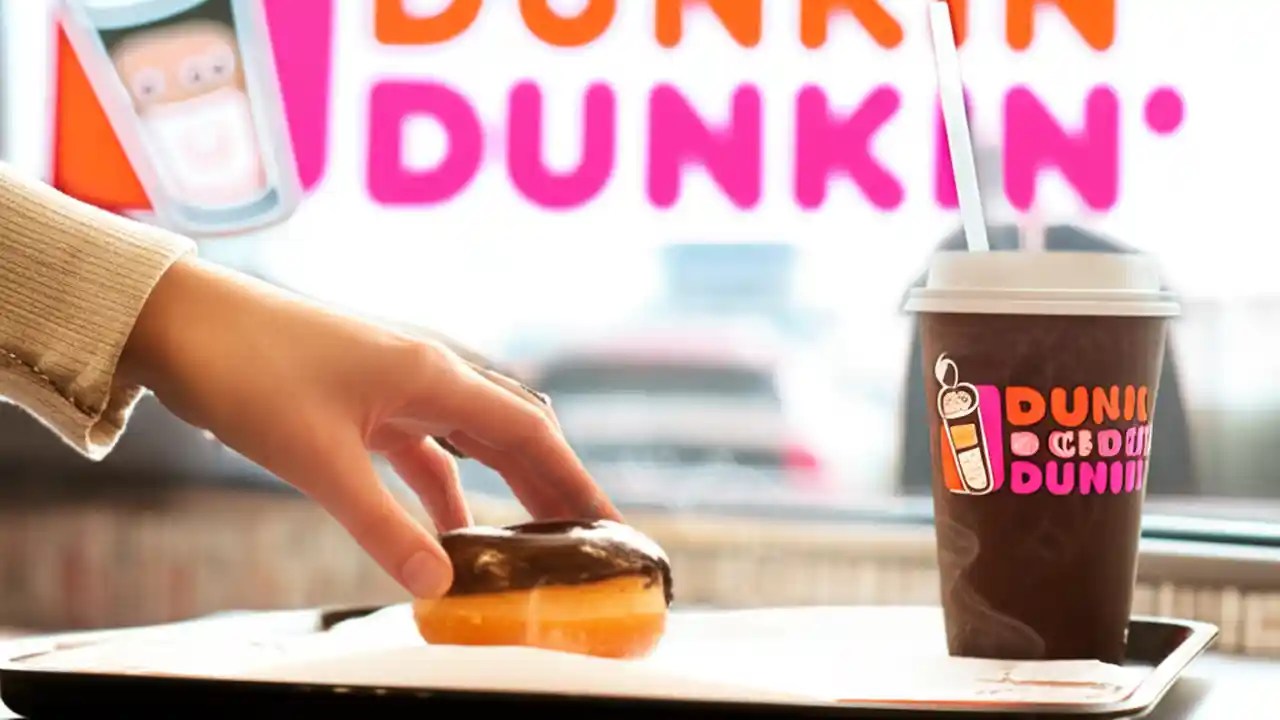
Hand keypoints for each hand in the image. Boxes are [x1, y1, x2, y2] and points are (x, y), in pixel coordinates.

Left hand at [119, 257, 620, 597]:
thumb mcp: (319, 461)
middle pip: (513, 434)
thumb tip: (439, 588)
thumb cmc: (247, 374)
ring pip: (474, 440)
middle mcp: (428, 372)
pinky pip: (427, 448)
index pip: (529, 432)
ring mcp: (397, 384)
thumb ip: (383, 527)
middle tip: (589, 541)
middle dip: (554, 487)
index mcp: (432, 374)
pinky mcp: (365, 399)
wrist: (181, 321)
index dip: (575, 480)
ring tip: (536, 539)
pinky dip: (447, 488)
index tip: (610, 524)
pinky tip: (450, 528)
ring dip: (506, 486)